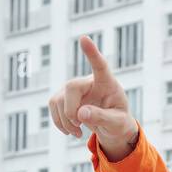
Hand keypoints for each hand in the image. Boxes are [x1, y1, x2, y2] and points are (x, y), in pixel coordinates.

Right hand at [49, 35, 138, 160]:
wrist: (111, 126)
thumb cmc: (118, 122)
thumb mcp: (117, 124)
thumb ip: (102, 117)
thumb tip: (80, 114)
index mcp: (108, 83)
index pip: (100, 65)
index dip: (91, 53)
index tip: (84, 39)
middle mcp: (89, 81)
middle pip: (71, 87)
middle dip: (70, 111)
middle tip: (79, 127)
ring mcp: (74, 88)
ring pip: (58, 99)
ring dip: (65, 121)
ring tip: (78, 132)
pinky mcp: (63, 96)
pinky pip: (53, 106)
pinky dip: (59, 122)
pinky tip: (70, 130)